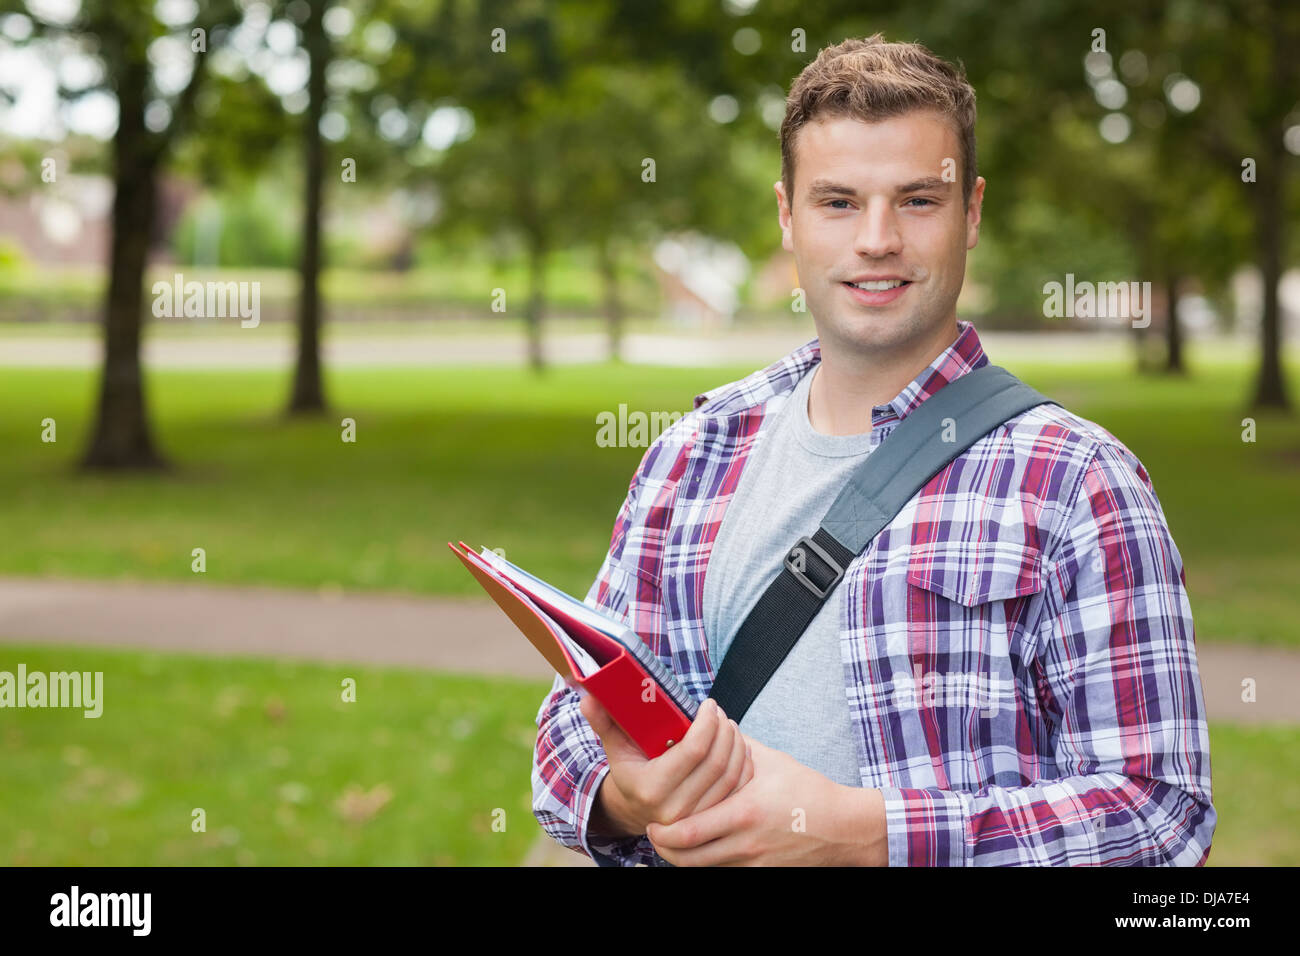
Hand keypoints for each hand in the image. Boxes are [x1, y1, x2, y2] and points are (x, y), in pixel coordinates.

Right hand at [580, 693, 753, 835]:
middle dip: (725, 730)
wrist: (637, 810)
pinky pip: (738, 789)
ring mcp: (696, 819)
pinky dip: (743, 764)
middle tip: (721, 713)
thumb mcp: (615, 747)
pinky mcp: (712, 820)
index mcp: (652, 787)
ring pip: (732, 775)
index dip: (708, 722)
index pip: (694, 749)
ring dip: (736, 744)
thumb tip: (587, 695)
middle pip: (717, 761)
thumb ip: (603, 721)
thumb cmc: (630, 771)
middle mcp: (675, 809)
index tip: (709, 704)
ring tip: (729, 726)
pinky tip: (738, 747)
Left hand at [645, 736, 888, 865]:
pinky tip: (702, 849)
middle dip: (664, 850)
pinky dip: (708, 863)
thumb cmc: (808, 791)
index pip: (688, 833)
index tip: (651, 823)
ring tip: (672, 843)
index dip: (662, 834)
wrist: (843, 827)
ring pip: (703, 869)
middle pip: (688, 859)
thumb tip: (712, 725)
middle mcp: (745, 842)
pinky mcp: (763, 873)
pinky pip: (725, 871)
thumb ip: (738, 745)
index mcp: (743, 812)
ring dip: (683, 858)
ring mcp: (754, 862)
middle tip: (654, 835)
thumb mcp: (771, 761)